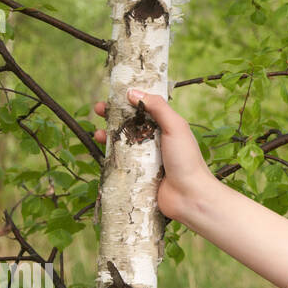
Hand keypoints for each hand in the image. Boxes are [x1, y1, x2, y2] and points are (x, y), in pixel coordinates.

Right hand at [93, 88, 217, 224]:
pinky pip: (120, 163)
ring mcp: (146, 159)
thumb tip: (132, 92)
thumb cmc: (186, 159)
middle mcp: (156, 141)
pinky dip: (110, 156)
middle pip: (130, 125)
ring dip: (108, 136)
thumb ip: (157, 107)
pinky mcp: (137, 175)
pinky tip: (102, 152)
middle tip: (98, 110)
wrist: (189, 196)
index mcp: (167, 127)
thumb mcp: (175, 127)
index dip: (129, 101)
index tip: (114, 95)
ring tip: (98, 134)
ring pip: (122, 143)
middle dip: (113, 117)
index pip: (145, 109)